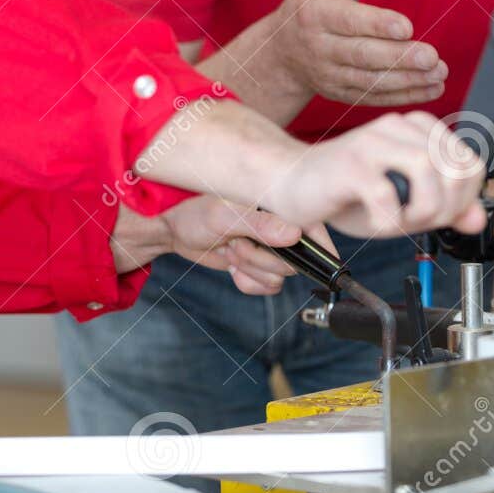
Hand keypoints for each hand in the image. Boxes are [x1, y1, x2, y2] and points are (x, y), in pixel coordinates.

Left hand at [111, 195, 325, 294]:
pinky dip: (247, 281)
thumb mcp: (224, 215)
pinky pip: (267, 287)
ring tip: (230, 248)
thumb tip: (294, 235)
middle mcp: (280, 226)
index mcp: (279, 205)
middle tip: (236, 242)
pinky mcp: (259, 264)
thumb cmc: (194, 212)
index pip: (314, 226)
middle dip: (261, 258)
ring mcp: (271, 247)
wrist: (173, 229)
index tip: (314, 260)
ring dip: (250, 268)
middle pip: (295, 262)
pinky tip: (231, 265)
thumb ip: (259, 224)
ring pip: (279, 277)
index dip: (320, 246)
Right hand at [203, 0, 446, 118]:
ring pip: (371, 81)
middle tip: (432, 57)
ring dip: (408, 80)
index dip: (378, 25)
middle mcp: (320, 47)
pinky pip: (374, 97)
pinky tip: (432, 89)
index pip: (349, 21)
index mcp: (316, 13)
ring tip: (439, 73)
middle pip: (362, 55)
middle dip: (399, 58)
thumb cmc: (313, 3)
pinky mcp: (340, 94)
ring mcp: (329, 75)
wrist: (282, 50)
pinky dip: (404, 96)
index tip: (407, 27)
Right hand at [258, 112, 486, 238]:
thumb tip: (478, 218)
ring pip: (427, 171)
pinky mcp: (349, 164)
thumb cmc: (344, 192)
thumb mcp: (404, 203)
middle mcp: (395, 128)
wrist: (289, 183)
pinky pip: (386, 194)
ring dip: (421, 210)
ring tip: (400, 222)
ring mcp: (371, 142)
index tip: (439, 215)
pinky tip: (376, 222)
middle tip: (419, 222)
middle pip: (452, 167)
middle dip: (445, 207)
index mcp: (413, 130)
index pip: (468, 163)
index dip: (463, 199)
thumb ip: (443, 207)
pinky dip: (388, 220)